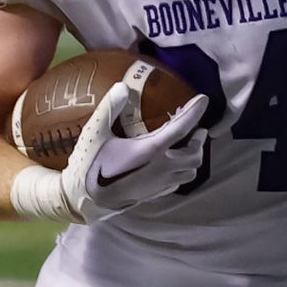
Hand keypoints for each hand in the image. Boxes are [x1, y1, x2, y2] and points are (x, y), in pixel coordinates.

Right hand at [65, 80, 207, 222]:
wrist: (83, 200)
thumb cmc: (89, 166)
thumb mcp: (95, 133)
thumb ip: (109, 108)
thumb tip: (122, 86)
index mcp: (151, 151)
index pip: (180, 128)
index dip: (194, 112)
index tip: (203, 100)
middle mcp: (162, 169)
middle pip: (194, 155)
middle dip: (199, 141)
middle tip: (197, 129)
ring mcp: (159, 185)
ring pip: (190, 172)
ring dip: (192, 158)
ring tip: (187, 147)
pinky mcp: (154, 195)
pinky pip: (177, 182)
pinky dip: (181, 171)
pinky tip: (171, 164)